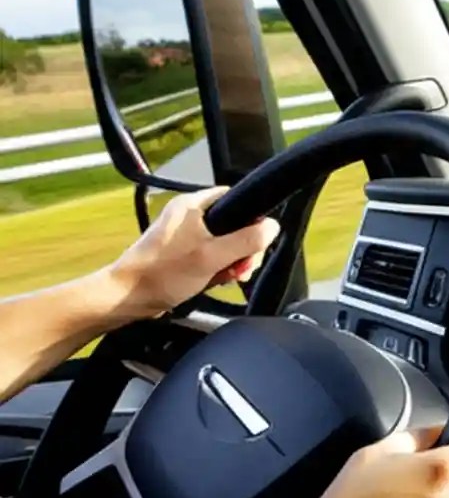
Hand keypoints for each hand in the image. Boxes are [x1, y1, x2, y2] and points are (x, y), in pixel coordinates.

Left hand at [109, 186, 279, 317]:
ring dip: (230, 261)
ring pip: (223, 242)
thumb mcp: (212, 256)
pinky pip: (209, 255)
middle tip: (242, 269)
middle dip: (243, 249)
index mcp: (193, 205)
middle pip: (233, 224)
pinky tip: (212, 280)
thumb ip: (246, 240)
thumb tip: (272, 227)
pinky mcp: (179, 252)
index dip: (252, 222)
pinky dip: (215, 268)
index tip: (254, 245)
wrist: (126, 297)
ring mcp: (183, 234)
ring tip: (225, 277)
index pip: (237, 199)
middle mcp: (187, 215)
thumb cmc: (162, 275)